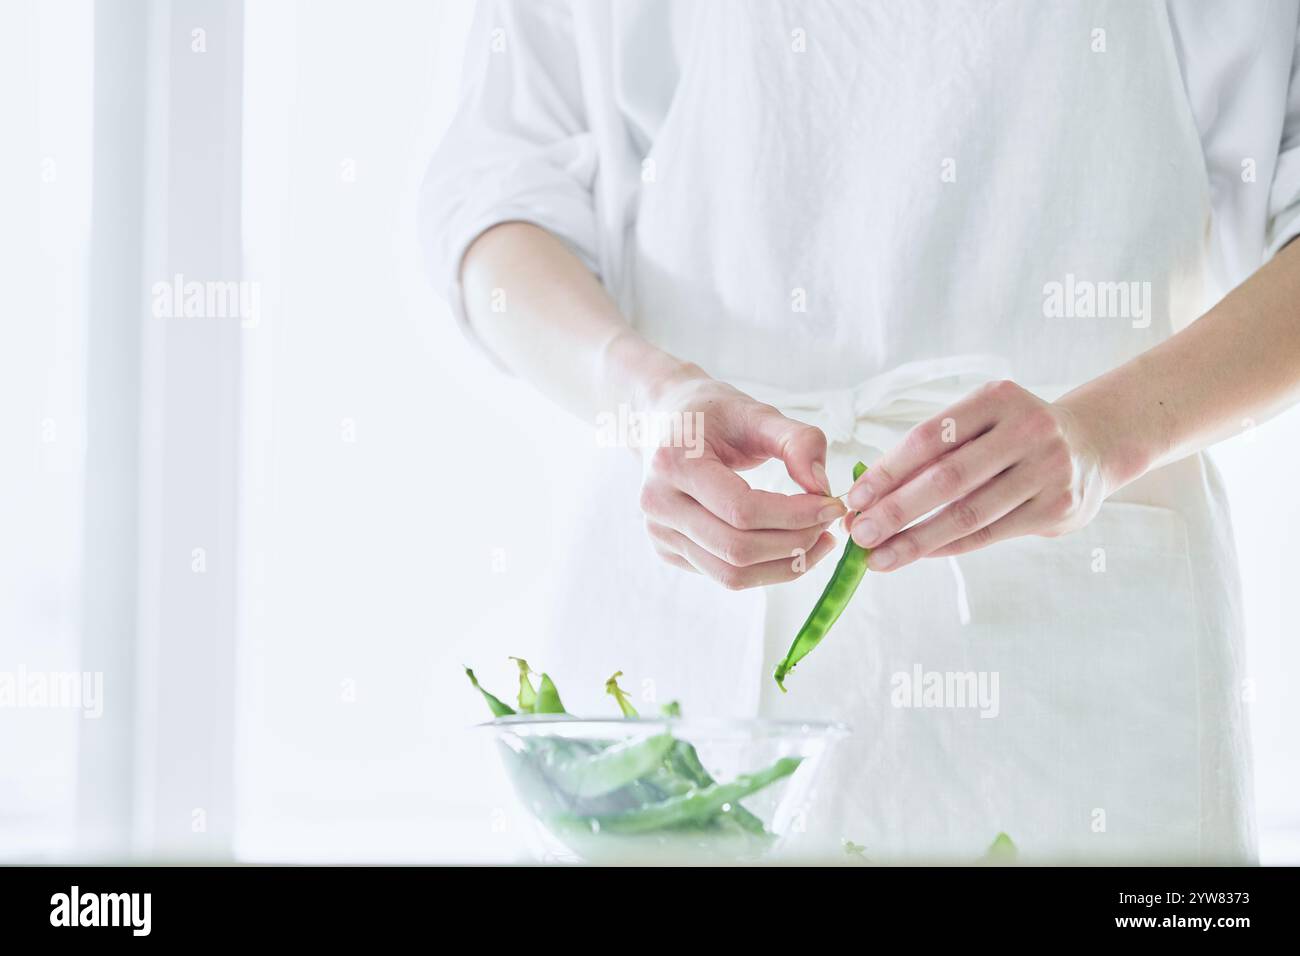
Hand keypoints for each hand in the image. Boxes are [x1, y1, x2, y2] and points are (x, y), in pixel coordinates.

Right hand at [635, 367, 845, 588]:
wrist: (667, 422)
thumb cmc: (715, 415)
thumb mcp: (758, 412)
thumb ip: (797, 441)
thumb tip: (822, 487)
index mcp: (673, 462)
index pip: (741, 509)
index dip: (794, 515)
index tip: (832, 505)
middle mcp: (658, 504)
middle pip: (737, 549)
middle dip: (794, 543)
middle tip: (829, 524)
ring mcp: (659, 533)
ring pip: (731, 574)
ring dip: (785, 565)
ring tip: (818, 541)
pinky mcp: (668, 551)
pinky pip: (725, 576)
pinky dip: (767, 569)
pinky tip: (790, 545)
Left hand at [844, 380, 1111, 570]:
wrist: (1093, 444)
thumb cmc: (1015, 435)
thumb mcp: (983, 421)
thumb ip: (937, 449)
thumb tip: (869, 492)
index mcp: (997, 398)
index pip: (929, 438)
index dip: (887, 470)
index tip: (854, 498)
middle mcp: (1027, 429)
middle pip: (947, 478)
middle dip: (895, 510)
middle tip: (859, 534)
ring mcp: (1048, 469)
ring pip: (968, 513)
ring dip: (916, 539)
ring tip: (879, 556)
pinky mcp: (1058, 507)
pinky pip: (989, 533)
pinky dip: (948, 546)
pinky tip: (918, 554)